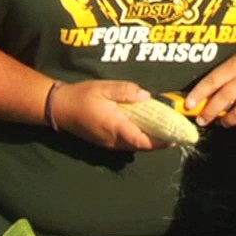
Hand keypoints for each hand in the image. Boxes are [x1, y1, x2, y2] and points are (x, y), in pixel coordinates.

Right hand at [50, 80, 167, 150]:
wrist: (59, 108)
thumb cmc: (82, 96)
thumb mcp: (104, 88)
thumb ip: (126, 91)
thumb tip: (146, 96)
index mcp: (115, 127)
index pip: (142, 140)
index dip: (160, 142)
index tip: (175, 138)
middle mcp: (113, 140)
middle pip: (141, 146)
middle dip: (159, 142)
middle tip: (175, 133)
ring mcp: (108, 143)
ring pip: (134, 147)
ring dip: (150, 142)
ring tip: (165, 132)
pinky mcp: (105, 142)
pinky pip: (126, 144)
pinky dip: (139, 140)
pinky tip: (146, 130)